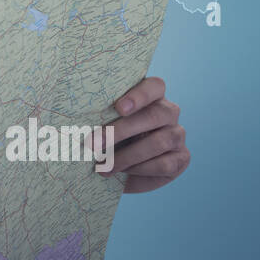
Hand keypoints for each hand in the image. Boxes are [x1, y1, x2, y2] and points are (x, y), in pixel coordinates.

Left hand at [99, 76, 187, 192]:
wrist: (123, 165)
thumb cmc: (109, 136)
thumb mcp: (104, 123)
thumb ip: (101, 116)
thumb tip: (77, 121)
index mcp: (152, 96)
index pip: (154, 86)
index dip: (138, 96)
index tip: (118, 108)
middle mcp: (169, 112)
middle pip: (154, 115)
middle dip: (121, 130)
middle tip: (94, 143)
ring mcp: (178, 135)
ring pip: (159, 142)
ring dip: (127, 156)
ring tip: (103, 166)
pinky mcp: (182, 158)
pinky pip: (164, 164)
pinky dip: (139, 169)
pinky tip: (122, 173)